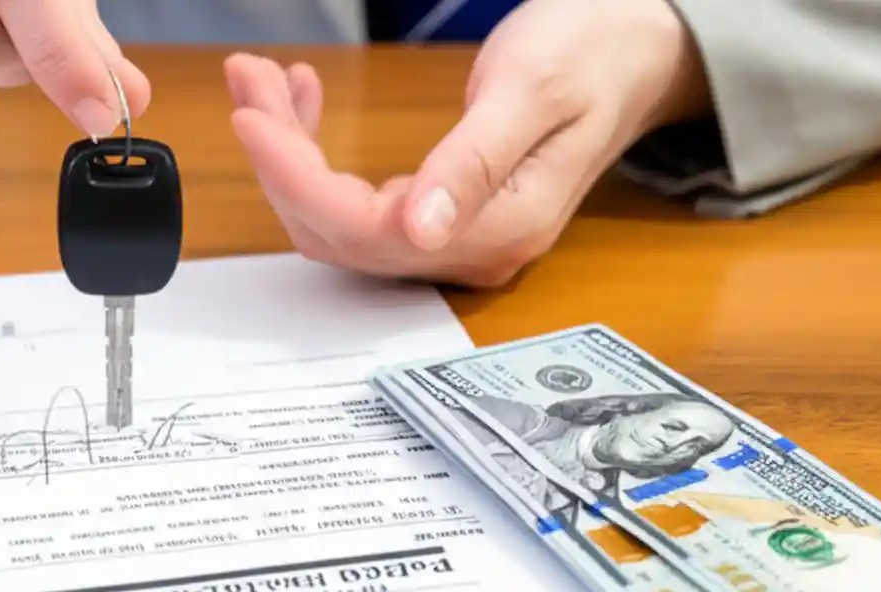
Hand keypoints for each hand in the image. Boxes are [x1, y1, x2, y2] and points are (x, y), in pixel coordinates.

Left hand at [225, 0, 708, 286]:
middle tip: (249, 78)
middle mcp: (471, 250)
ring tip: (264, 82)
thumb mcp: (530, 92)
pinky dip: (317, 158)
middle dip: (281, 159)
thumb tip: (416, 230)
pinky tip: (304, 104)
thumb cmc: (590, 55)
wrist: (631, 52)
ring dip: (292, 157)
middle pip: (342, 231)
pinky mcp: (442, 219)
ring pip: (341, 221)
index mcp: (500, 228)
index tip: (251, 119)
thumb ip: (473, 164)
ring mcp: (455, 239)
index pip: (369, 227)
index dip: (298, 179)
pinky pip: (359, 207)